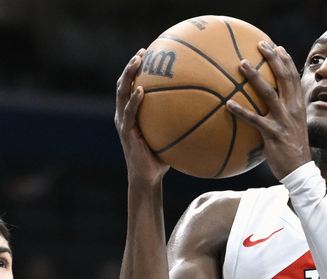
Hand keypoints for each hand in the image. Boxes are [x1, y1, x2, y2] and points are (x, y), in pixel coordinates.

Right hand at [115, 49, 169, 183]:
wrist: (147, 178)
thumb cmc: (161, 158)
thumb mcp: (169, 135)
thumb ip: (178, 121)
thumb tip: (204, 109)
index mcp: (131, 114)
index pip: (130, 86)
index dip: (135, 70)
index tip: (146, 54)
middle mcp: (123, 115)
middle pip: (123, 85)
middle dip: (130, 67)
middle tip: (141, 53)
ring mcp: (123, 123)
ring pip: (122, 93)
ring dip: (128, 76)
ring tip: (137, 62)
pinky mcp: (126, 132)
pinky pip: (130, 113)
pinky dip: (134, 100)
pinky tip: (141, 90)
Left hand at [226, 42, 310, 179]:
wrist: (300, 170)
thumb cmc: (292, 148)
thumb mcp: (293, 126)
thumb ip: (284, 112)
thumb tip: (271, 103)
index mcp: (298, 106)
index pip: (293, 78)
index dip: (285, 60)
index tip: (276, 46)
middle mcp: (292, 110)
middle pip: (284, 78)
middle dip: (272, 59)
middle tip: (259, 44)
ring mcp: (283, 121)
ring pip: (268, 94)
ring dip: (254, 77)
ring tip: (241, 64)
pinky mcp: (272, 134)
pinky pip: (254, 120)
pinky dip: (241, 111)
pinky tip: (228, 103)